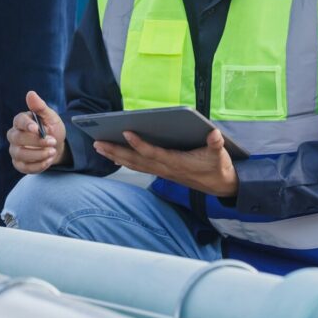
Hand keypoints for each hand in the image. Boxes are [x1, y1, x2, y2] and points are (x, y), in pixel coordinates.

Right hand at [7, 91, 66, 173]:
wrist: (57, 146)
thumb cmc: (51, 128)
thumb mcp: (51, 117)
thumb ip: (40, 107)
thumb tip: (30, 93)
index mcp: (21, 121)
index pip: (18, 121)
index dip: (27, 125)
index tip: (37, 129)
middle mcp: (14, 135)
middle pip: (17, 139)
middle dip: (36, 141)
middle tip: (53, 141)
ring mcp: (15, 150)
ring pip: (20, 154)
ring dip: (38, 154)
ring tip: (52, 152)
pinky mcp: (19, 163)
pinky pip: (24, 167)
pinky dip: (37, 165)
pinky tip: (48, 160)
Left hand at [94, 129, 238, 196]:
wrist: (220, 186)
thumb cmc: (218, 167)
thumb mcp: (220, 154)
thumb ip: (216, 144)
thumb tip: (215, 134)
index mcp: (177, 162)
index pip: (153, 153)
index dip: (139, 144)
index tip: (126, 132)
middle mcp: (165, 168)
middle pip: (136, 160)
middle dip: (116, 151)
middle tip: (97, 143)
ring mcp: (162, 171)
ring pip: (134, 164)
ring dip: (115, 156)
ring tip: (99, 146)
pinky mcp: (162, 171)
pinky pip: (139, 166)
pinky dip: (124, 161)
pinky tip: (114, 156)